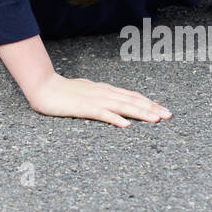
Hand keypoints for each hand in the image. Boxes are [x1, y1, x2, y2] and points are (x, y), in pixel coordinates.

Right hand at [28, 72, 170, 126]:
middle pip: (132, 100)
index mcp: (105, 90)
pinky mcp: (83, 107)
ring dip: (140, 112)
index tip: (163, 110)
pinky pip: (102, 113)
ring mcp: (94, 99)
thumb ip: (102, 97)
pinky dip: (115, 118)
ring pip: (122, 106)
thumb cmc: (63, 92)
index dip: (149, 102)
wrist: (43, 87)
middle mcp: (103, 92)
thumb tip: (115, 104)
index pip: (132, 96)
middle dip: (151, 107)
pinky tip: (126, 125)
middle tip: (168, 115)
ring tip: (155, 119)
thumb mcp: (87, 92)